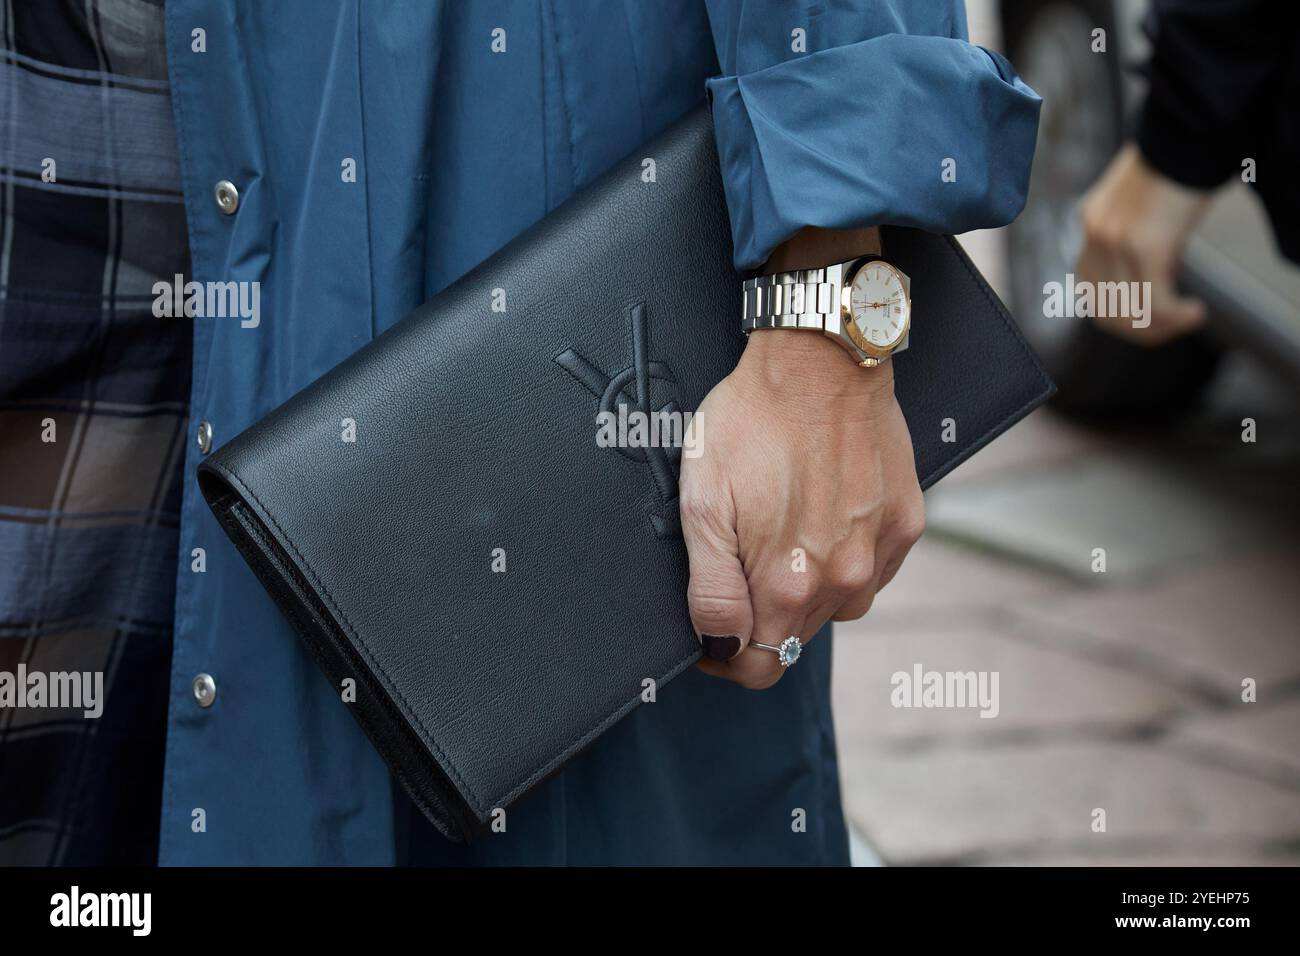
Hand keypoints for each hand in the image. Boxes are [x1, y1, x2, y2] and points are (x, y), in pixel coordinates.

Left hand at [678, 330, 923, 688]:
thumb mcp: (702, 503)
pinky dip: (844, 562)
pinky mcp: (905, 526)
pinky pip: (872, 573)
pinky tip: (822, 521)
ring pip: (835, 609)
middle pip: (794, 636)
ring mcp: (879, 554)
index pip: (758, 664)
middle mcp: (843, 580)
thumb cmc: (751, 421)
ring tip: (781, 535)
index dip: (726, 656)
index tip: (710, 632)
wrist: (821, 361)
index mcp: (788, 583)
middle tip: (739, 561)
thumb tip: (721, 645)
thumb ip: (711, 589)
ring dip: (804, 591)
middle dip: (761, 615)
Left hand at [1076, 144, 1212, 344]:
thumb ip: (1136, 242)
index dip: (1119, 317)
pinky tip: (1195, 311)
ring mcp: (1115, 242)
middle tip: (1173, 325)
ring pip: (1128, 312)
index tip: (1151, 317)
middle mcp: (1094, 235)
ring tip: (1188, 318)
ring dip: (1161, 327)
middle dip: (1140, 330)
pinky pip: (1153, 303)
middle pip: (1103, 311)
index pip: (1090, 293)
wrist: (1190, 133)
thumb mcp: (1144, 208)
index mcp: (1090, 225)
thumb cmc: (1178, 167)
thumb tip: (1154, 284)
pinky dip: (1175, 317)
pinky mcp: (1143, 246)